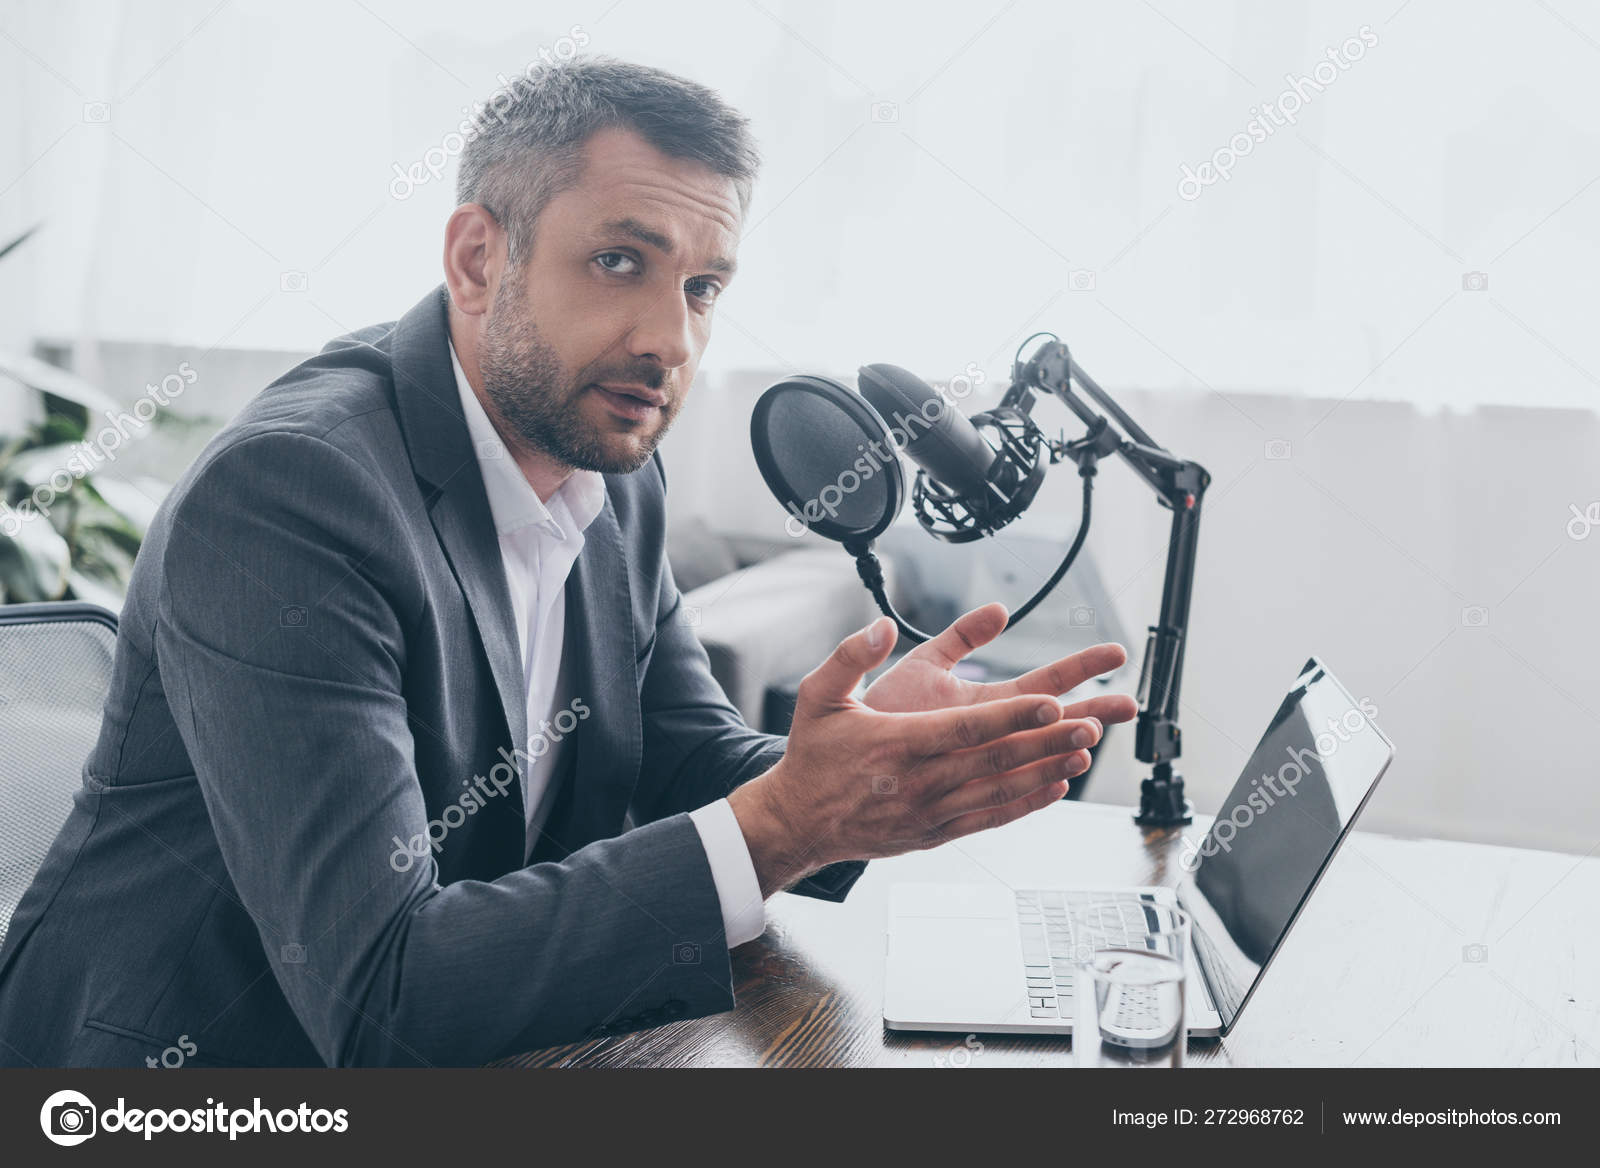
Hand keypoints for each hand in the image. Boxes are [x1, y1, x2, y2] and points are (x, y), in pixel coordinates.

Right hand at [728, 614, 1118, 896]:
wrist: (796, 821)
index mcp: (897, 744)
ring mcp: (930, 811)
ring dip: (1047, 769)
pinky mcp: (934, 832)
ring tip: (1085, 751)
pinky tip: (1054, 786)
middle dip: (1049, 739)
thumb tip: (880, 625)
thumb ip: (850, 656)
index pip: (967, 728)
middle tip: (1092, 722)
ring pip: (1001, 791)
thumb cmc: (813, 756)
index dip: (1013, 715)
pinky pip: (990, 818)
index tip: (1052, 701)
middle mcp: (920, 782)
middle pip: (997, 759)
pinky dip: (1026, 803)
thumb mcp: (817, 695)